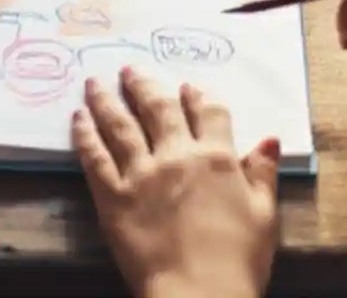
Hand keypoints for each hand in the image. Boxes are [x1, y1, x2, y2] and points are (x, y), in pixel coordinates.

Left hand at [73, 67, 279, 297]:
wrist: (199, 295)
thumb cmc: (238, 261)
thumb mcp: (264, 216)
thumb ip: (263, 174)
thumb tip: (268, 140)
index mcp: (217, 158)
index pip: (208, 113)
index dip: (197, 96)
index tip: (187, 86)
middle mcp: (176, 156)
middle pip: (158, 109)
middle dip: (144, 86)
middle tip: (129, 70)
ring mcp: (141, 174)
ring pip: (120, 125)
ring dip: (106, 99)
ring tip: (95, 82)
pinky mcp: (112, 196)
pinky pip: (95, 157)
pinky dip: (85, 134)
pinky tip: (77, 118)